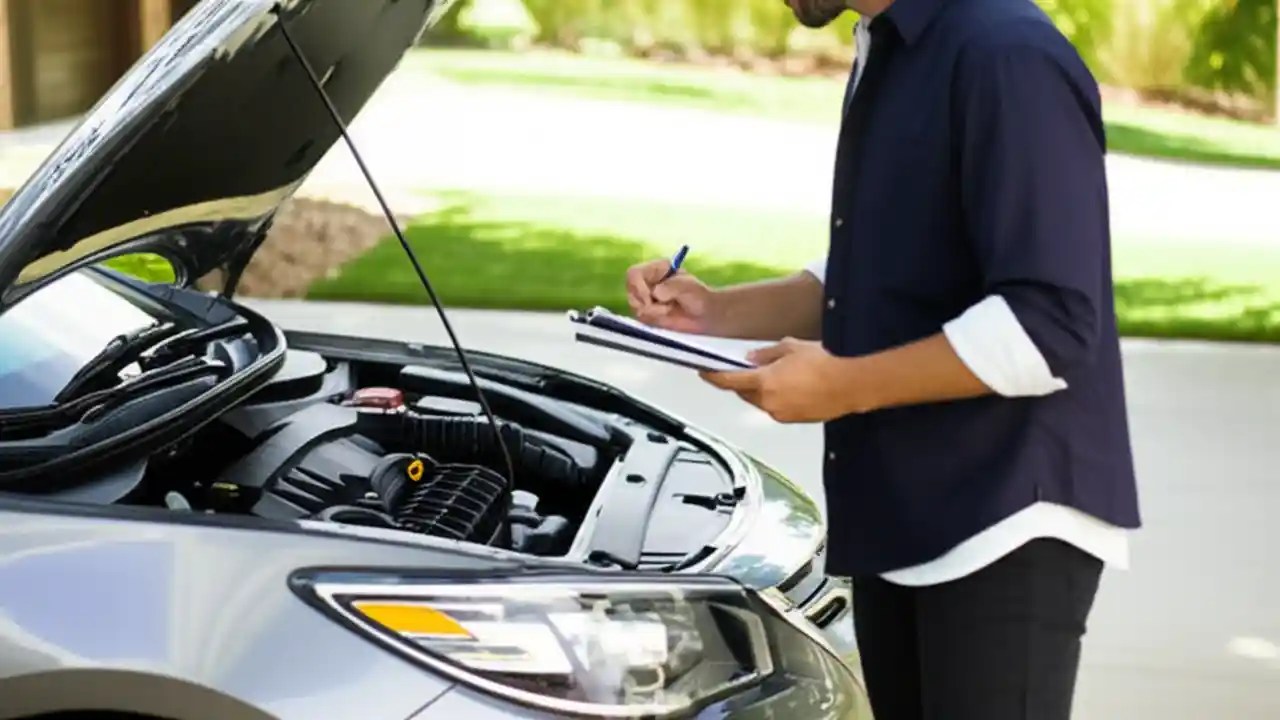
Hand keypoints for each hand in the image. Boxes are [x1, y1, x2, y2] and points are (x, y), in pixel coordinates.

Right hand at [625, 258, 720, 333]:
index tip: (649, 297)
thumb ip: (671, 286)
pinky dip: (654, 319)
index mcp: (655, 269)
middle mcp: (647, 281)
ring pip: (634, 306)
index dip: (638, 286)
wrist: (704, 314)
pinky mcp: (647, 312)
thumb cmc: (698, 295)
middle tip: (663, 307)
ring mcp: (645, 297)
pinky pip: (641, 318)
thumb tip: (656, 293)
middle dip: (645, 302)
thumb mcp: (688, 286)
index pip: (633, 273)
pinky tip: (667, 316)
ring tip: (669, 309)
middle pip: (630, 290)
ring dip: (653, 311)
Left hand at [700, 338, 857, 422]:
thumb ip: (766, 353)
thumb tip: (751, 357)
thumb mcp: (790, 347)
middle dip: (741, 381)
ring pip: (759, 401)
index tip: (704, 371)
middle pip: (744, 392)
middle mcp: (768, 402)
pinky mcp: (792, 419)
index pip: (729, 381)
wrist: (848, 384)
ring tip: (777, 375)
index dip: (713, 376)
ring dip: (760, 390)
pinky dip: (775, 398)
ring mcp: (780, 414)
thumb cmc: (823, 363)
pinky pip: (775, 408)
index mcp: (764, 382)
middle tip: (746, 368)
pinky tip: (790, 386)